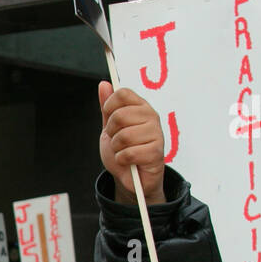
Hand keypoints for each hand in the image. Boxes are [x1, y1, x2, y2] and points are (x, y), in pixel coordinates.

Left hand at [98, 82, 166, 205]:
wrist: (131, 177)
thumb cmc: (123, 150)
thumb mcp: (109, 128)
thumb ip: (107, 107)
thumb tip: (104, 84)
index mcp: (140, 107)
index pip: (123, 93)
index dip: (110, 106)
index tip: (109, 119)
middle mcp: (151, 116)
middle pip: (120, 115)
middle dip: (112, 132)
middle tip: (118, 141)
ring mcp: (156, 134)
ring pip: (124, 136)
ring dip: (117, 148)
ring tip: (123, 151)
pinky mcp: (157, 152)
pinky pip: (130, 153)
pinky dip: (122, 160)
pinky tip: (128, 161)